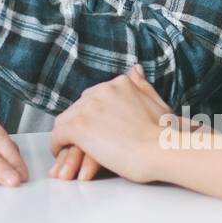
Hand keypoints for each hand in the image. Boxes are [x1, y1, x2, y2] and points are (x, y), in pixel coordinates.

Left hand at [50, 65, 176, 183]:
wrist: (160, 150)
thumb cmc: (164, 134)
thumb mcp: (157, 103)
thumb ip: (143, 86)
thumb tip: (135, 69)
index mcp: (119, 83)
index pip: (95, 96)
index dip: (93, 115)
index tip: (96, 128)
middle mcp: (101, 90)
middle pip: (79, 107)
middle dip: (79, 124)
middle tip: (82, 142)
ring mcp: (88, 108)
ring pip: (66, 119)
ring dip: (67, 135)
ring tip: (70, 149)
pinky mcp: (78, 127)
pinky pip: (58, 135)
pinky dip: (58, 145)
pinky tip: (62, 154)